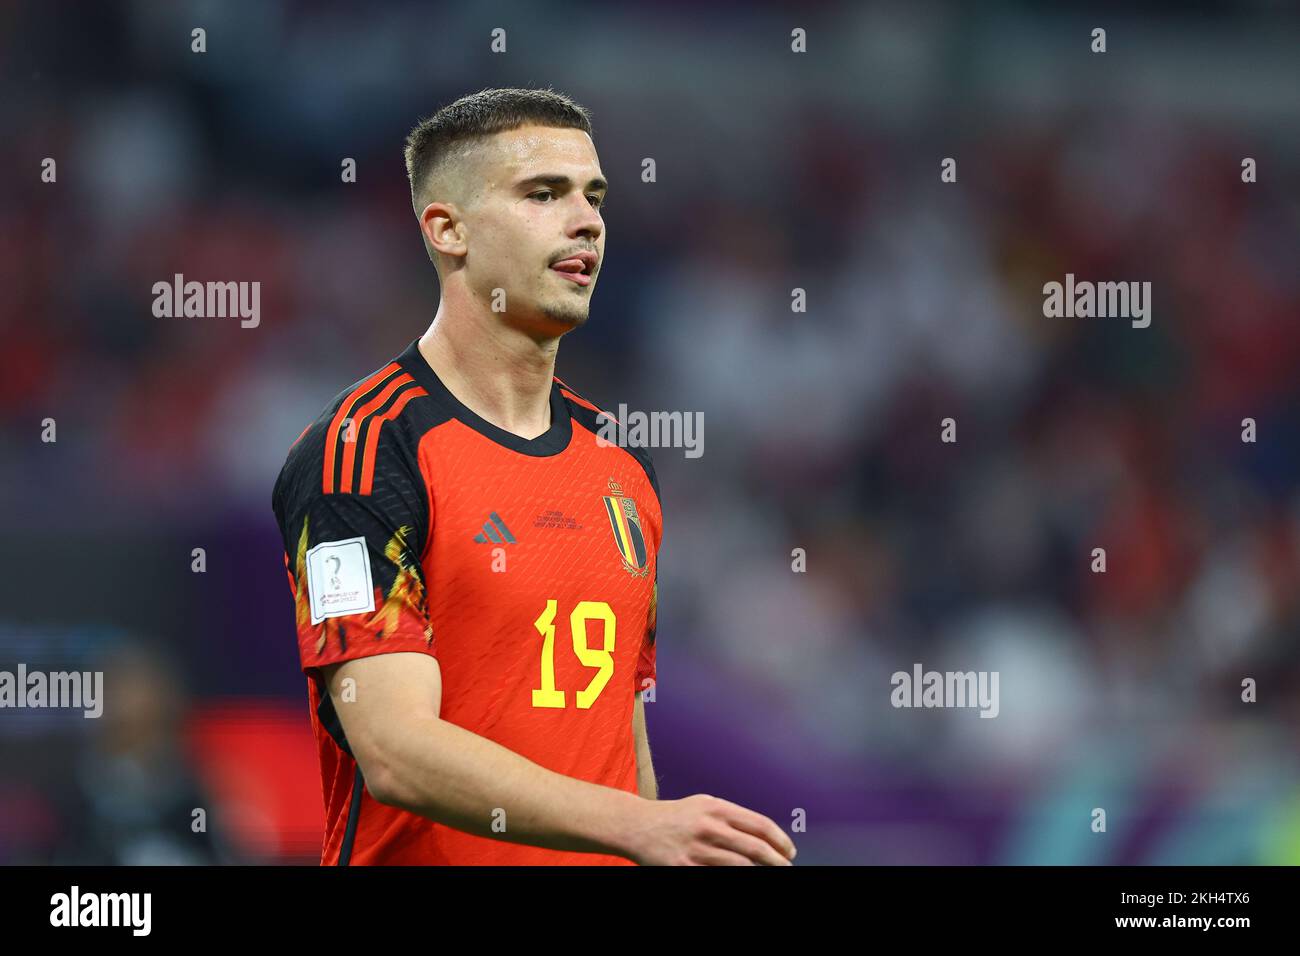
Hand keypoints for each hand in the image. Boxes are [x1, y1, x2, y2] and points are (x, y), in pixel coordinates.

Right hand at [627, 794, 795, 865]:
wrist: (637, 826)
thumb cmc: (675, 816)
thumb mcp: (704, 804)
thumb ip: (731, 816)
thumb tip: (763, 834)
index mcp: (717, 808)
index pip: (760, 825)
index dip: (780, 840)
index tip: (789, 851)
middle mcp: (709, 827)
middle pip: (755, 849)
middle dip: (777, 862)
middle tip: (787, 867)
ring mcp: (697, 850)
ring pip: (740, 866)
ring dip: (759, 873)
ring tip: (769, 875)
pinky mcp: (685, 868)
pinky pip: (717, 876)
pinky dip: (734, 878)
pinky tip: (741, 878)